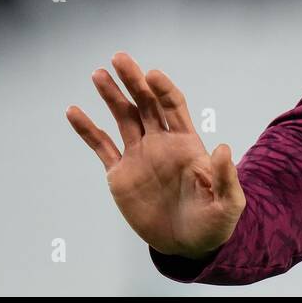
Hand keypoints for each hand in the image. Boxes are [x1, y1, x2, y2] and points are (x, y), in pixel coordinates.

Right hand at [67, 51, 245, 258]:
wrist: (188, 245)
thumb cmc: (213, 222)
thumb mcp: (227, 202)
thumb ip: (225, 176)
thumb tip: (223, 148)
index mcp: (186, 143)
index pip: (173, 107)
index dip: (164, 90)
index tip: (152, 75)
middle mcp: (161, 143)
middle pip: (145, 104)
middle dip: (134, 81)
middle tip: (119, 57)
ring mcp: (140, 156)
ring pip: (123, 118)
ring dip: (111, 96)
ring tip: (98, 74)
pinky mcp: (121, 175)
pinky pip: (101, 146)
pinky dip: (87, 130)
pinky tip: (74, 111)